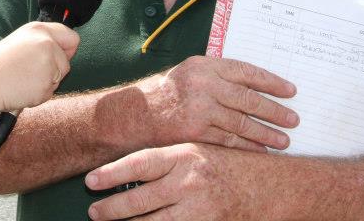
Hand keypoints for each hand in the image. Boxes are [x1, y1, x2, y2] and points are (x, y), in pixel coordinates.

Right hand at [0, 22, 79, 112]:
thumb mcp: (19, 42)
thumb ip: (41, 43)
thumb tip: (62, 52)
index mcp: (38, 30)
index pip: (71, 37)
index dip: (67, 49)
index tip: (58, 56)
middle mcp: (46, 43)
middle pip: (66, 62)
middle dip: (55, 71)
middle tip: (31, 72)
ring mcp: (48, 63)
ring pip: (58, 78)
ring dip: (45, 83)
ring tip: (23, 79)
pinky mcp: (46, 83)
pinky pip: (50, 92)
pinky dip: (39, 94)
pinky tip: (23, 89)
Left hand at [85, 143, 263, 219]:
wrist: (272, 187)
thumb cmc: (228, 164)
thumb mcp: (196, 151)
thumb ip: (165, 160)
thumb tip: (126, 170)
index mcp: (185, 156)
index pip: (140, 164)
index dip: (112, 173)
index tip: (91, 181)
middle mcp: (190, 183)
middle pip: (141, 199)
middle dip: (112, 208)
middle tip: (94, 212)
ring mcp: (201, 210)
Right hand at [134, 56, 297, 151]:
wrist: (137, 113)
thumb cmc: (168, 92)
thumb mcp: (191, 72)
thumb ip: (219, 75)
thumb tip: (256, 86)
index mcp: (205, 66)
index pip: (246, 72)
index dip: (271, 82)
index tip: (290, 91)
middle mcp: (204, 85)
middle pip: (248, 99)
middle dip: (275, 111)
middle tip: (293, 120)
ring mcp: (200, 109)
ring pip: (242, 123)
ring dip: (266, 133)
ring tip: (284, 140)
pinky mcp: (196, 131)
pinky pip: (229, 141)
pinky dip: (247, 147)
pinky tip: (260, 151)